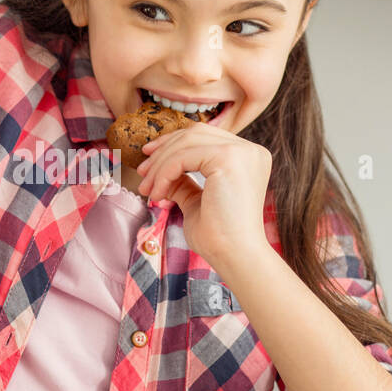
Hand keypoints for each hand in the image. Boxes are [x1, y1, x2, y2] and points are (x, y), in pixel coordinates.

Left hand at [134, 124, 272, 264]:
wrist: (235, 257)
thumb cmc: (219, 238)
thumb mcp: (196, 201)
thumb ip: (184, 182)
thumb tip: (161, 171)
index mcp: (248, 158)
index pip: (205, 137)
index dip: (173, 144)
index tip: (148, 159)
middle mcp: (250, 150)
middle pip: (195, 134)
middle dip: (163, 150)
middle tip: (142, 172)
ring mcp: (242, 152)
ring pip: (186, 142)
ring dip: (160, 164)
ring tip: (146, 188)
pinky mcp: (229, 158)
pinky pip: (183, 157)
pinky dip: (164, 173)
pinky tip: (157, 194)